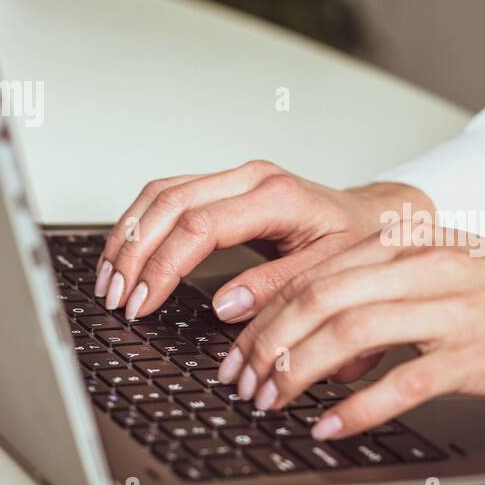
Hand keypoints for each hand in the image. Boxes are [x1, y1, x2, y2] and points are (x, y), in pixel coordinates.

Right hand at [94, 161, 431, 322]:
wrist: (374, 217)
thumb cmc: (357, 242)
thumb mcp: (331, 271)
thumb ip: (278, 289)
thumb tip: (224, 306)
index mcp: (277, 196)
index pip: (200, 225)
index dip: (163, 266)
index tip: (142, 302)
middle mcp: (250, 178)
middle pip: (170, 204)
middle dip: (134, 253)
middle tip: (116, 297)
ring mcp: (235, 178)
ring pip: (161, 194)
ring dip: (127, 237)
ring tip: (109, 281)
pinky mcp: (224, 186)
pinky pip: (168, 195)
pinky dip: (139, 224)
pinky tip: (125, 254)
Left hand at [217, 227, 484, 439]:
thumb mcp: (444, 271)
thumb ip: (381, 285)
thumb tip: (312, 326)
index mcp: (411, 242)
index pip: (315, 269)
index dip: (263, 310)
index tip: (233, 346)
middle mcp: (426, 266)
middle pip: (320, 297)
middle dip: (266, 344)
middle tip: (240, 382)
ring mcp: (454, 309)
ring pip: (351, 331)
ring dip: (297, 373)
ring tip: (271, 403)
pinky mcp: (479, 355)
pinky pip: (403, 380)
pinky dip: (356, 407)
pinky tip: (328, 426)